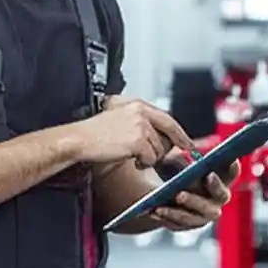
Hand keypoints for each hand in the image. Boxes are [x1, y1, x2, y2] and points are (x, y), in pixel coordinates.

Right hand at [69, 95, 195, 167]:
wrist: (80, 139)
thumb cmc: (95, 133)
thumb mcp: (119, 119)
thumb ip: (141, 123)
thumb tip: (161, 136)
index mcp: (137, 105)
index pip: (167, 118)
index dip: (179, 133)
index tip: (188, 144)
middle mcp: (141, 112)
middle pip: (168, 134)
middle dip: (164, 149)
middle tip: (151, 156)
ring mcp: (140, 125)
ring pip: (160, 149)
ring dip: (149, 158)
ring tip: (133, 156)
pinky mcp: (138, 140)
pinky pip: (151, 157)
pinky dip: (144, 163)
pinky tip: (132, 161)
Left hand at [150, 153, 239, 230]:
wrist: (158, 192)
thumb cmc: (172, 170)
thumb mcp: (175, 158)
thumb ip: (182, 154)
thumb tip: (183, 145)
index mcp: (219, 178)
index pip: (232, 172)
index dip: (233, 167)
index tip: (230, 159)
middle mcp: (217, 198)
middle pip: (221, 196)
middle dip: (214, 187)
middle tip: (200, 181)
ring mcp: (205, 213)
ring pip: (201, 214)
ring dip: (187, 206)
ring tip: (175, 197)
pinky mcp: (190, 224)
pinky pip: (181, 223)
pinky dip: (169, 216)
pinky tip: (156, 210)